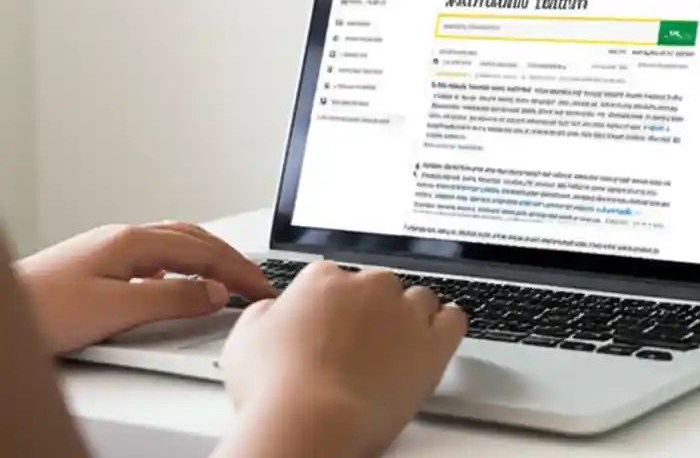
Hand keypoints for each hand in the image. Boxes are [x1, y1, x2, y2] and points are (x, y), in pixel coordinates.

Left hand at [16, 222, 274, 353]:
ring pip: (174, 247)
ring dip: (207, 260)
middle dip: (230, 258)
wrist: (0, 314)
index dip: (239, 269)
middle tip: (256, 282)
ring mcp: (108, 251)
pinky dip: (182, 269)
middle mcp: (121, 239)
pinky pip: (155, 260)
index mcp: (131, 242)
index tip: (263, 287)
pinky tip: (179, 285)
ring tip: (229, 279)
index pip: (204, 250)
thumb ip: (172, 299)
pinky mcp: (97, 268)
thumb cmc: (40, 311)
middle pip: (193, 239)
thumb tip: (215, 294)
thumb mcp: (116, 309)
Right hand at [216, 262, 466, 457]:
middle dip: (371, 313)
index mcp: (323, 280)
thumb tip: (275, 310)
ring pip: (418, 301)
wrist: (311, 422)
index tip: (331, 329)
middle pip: (378, 288)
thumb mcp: (244, 341)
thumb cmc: (275, 389)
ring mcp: (405, 312)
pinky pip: (453, 319)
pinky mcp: (434, 341)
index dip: (332, 309)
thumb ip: (265, 314)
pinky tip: (433, 340)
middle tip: (358, 348)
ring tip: (394, 351)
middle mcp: (369, 286)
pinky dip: (445, 326)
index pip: (335, 280)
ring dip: (409, 319)